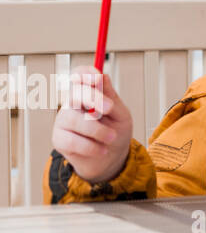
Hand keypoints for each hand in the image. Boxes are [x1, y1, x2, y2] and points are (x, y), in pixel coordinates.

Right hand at [50, 69, 132, 184]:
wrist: (110, 158)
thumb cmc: (115, 131)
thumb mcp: (120, 114)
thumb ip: (111, 97)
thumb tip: (103, 75)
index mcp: (88, 93)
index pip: (79, 76)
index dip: (85, 74)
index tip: (97, 78)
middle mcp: (72, 104)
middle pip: (74, 94)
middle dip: (92, 98)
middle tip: (109, 108)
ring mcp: (63, 121)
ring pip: (73, 119)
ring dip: (97, 130)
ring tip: (112, 137)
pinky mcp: (58, 139)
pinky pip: (71, 140)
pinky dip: (91, 146)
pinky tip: (102, 149)